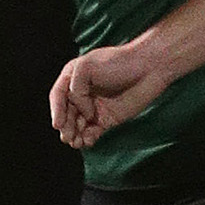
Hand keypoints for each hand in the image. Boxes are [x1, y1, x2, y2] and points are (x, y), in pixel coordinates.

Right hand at [48, 44, 170, 148]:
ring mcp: (95, 107)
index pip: (58, 96)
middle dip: (66, 126)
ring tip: (76, 142)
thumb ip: (76, 87)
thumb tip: (83, 111)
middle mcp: (83, 93)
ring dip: (75, 135)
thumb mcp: (87, 66)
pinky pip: (93, 131)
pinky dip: (88, 137)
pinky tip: (89, 140)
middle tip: (67, 136)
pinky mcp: (108, 118)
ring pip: (78, 125)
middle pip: (67, 113)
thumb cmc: (119, 62)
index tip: (57, 124)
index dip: (56, 110)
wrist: (148, 68)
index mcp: (74, 77)